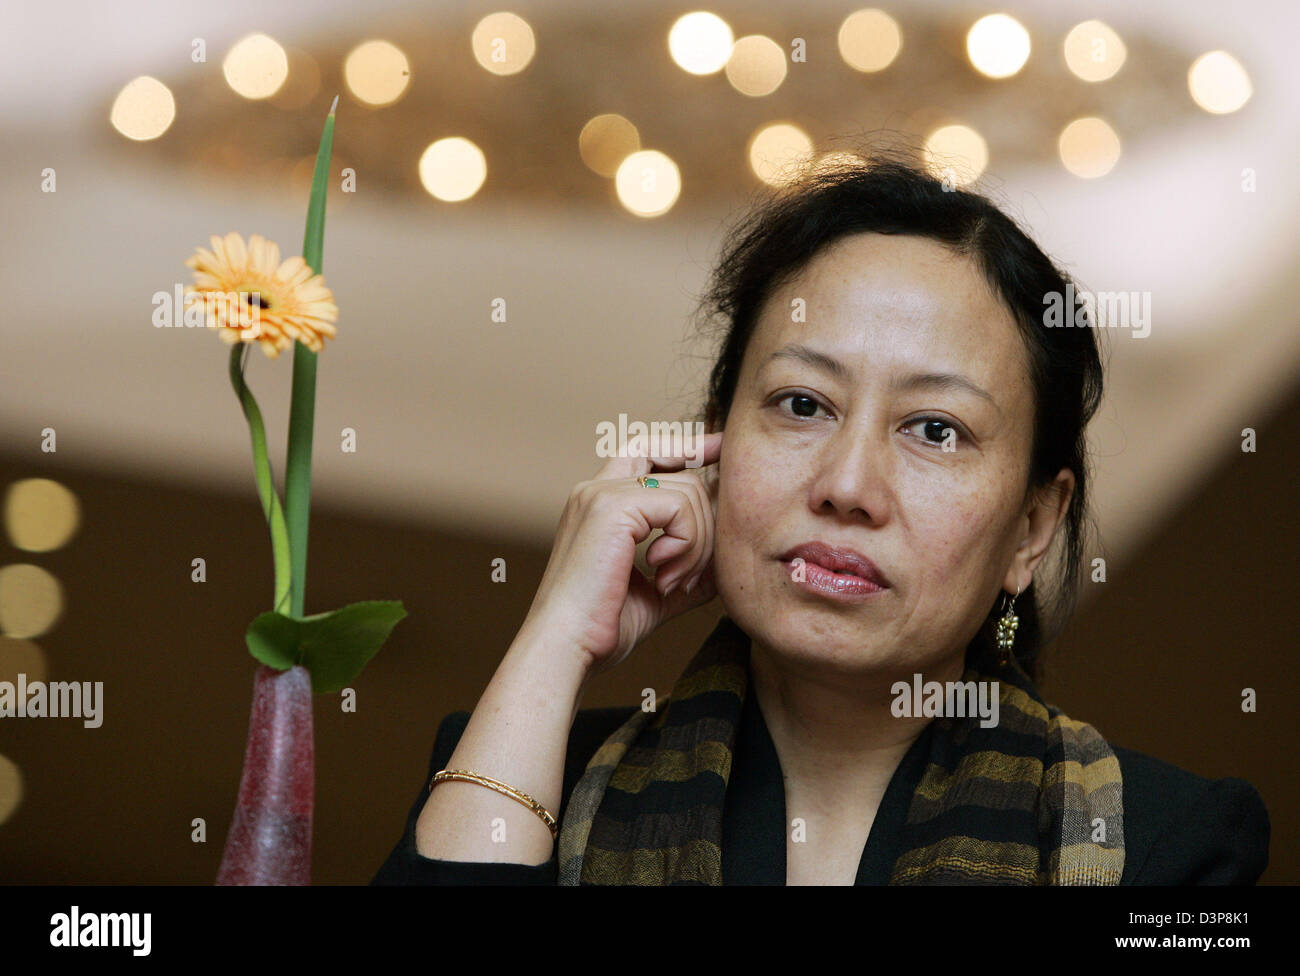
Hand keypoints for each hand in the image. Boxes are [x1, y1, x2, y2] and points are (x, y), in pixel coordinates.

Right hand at [520, 431, 721, 674]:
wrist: (567, 649)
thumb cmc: (601, 630)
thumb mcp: (655, 595)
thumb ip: (686, 571)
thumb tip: (723, 567)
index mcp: (600, 504)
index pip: (648, 450)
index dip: (686, 447)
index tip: (721, 451)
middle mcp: (596, 490)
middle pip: (681, 474)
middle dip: (705, 524)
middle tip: (690, 574)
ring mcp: (602, 494)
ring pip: (689, 492)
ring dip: (697, 545)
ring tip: (672, 582)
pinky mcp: (612, 507)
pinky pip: (680, 507)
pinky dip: (687, 544)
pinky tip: (663, 575)